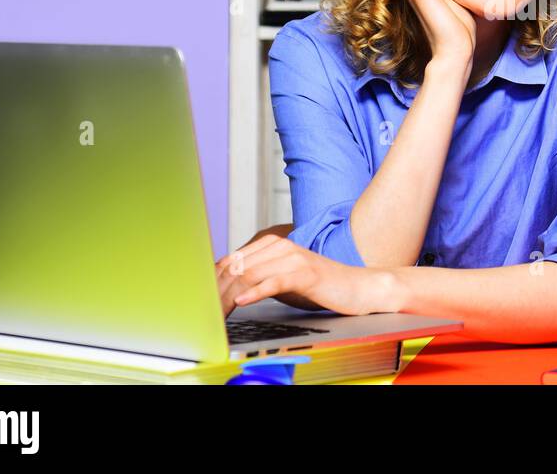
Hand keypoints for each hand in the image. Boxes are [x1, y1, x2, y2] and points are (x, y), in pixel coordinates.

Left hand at [214, 234, 394, 317]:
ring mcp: (293, 258)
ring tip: (216, 312)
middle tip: (203, 311)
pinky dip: (255, 293)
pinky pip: (274, 282)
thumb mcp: (283, 279)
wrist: (357, 287)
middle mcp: (280, 246)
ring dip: (230, 296)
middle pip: (237, 267)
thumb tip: (227, 288)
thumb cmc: (319, 286)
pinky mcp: (305, 273)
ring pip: (250, 274)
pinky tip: (242, 303)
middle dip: (217, 290)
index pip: (232, 260)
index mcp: (271, 244)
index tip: (200, 300)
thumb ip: (258, 277)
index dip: (212, 281)